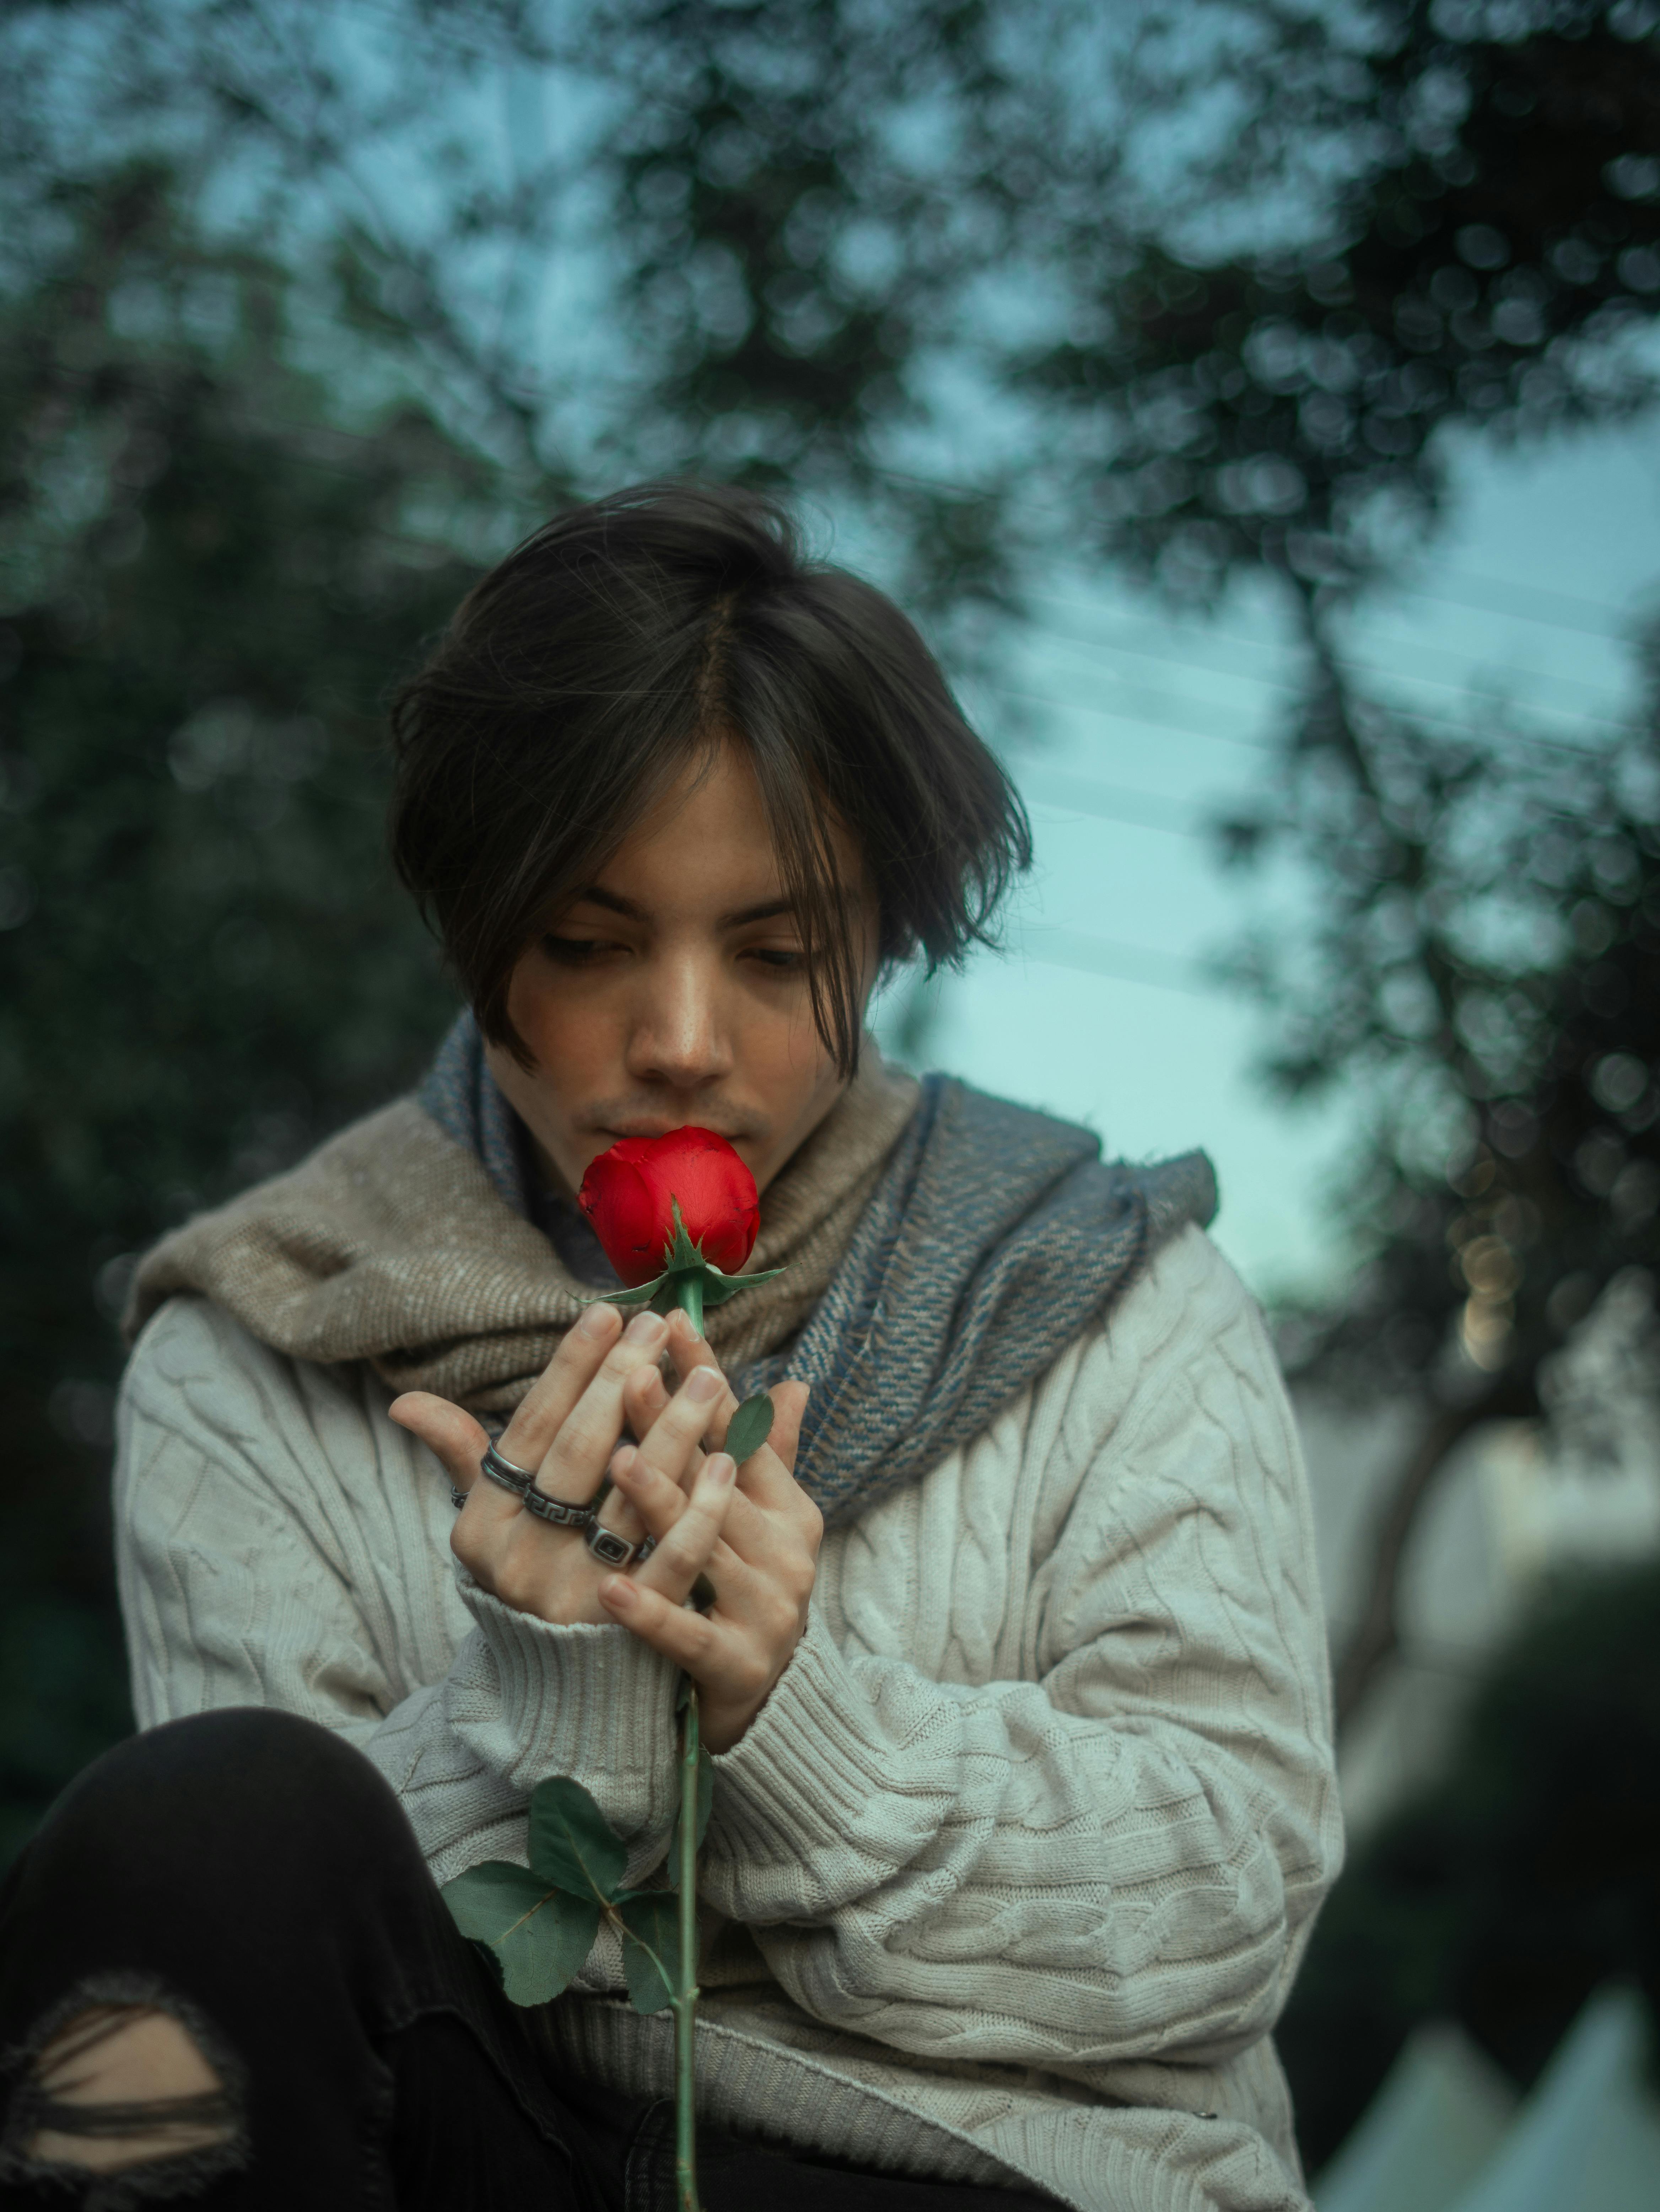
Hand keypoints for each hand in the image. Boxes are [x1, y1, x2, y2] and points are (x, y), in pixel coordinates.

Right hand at [389, 1303, 738, 1627]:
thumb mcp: (491, 1526)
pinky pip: (671, 1559)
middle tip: (661, 1325)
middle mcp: (520, 1560)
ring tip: (710, 1375)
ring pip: (630, 1498)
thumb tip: (405, 1403)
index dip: (570, 1370)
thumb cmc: (531, 1579)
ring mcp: (573, 1595)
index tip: (607, 1315)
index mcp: (484, 1527)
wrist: (562, 1696)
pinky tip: (730, 1462)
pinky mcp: (631, 1627)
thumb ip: (464, 1459)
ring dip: (674, 1431)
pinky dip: (702, 1510)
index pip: (531, 1430)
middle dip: (624, 1382)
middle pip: (580, 1454)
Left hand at [596, 1309, 820, 1752]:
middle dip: (674, 1424)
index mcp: (786, 1510)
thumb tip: (796, 1385)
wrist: (774, 1706)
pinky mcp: (739, 1665)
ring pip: (705, 1548)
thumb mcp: (761, 1522)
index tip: (672, 1323)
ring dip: (661, 1503)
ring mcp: (767, 1610)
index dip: (708, 1378)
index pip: (743, 1431)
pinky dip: (648, 1612)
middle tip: (633, 1373)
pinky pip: (686, 1634)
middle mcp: (786, 1552)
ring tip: (617, 1459)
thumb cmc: (748, 1594)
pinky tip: (609, 1587)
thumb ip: (769, 1456)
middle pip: (720, 1480)